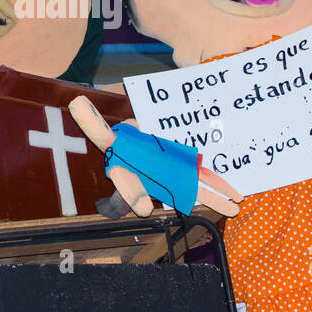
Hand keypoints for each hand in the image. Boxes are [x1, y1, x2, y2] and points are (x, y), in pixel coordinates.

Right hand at [68, 96, 243, 218]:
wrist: (133, 143)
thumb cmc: (119, 143)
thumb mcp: (103, 133)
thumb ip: (93, 124)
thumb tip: (76, 103)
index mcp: (132, 173)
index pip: (129, 185)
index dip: (136, 196)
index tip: (145, 208)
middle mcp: (154, 180)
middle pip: (175, 193)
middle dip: (198, 199)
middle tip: (217, 209)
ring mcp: (171, 175)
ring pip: (194, 187)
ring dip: (215, 196)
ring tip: (236, 207)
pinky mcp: (183, 168)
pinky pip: (201, 176)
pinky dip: (217, 182)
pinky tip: (235, 193)